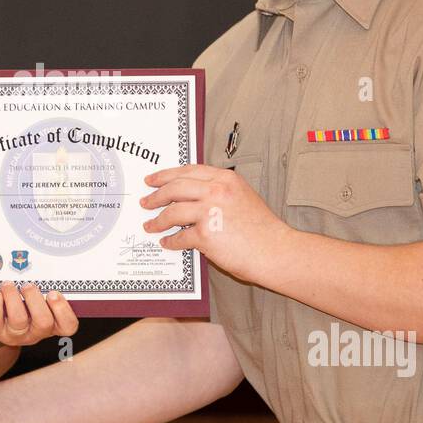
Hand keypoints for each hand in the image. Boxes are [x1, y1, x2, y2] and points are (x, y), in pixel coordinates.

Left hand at [0, 281, 77, 347]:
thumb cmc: (20, 303)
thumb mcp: (35, 298)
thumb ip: (43, 287)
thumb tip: (44, 263)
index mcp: (51, 323)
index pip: (68, 326)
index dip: (63, 310)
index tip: (54, 293)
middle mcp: (35, 332)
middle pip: (43, 323)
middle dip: (35, 300)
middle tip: (28, 285)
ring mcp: (14, 334)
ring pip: (18, 320)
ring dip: (13, 297)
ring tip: (8, 284)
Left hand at [140, 164, 287, 283]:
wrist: (276, 251)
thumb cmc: (263, 229)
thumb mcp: (242, 196)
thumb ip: (219, 191)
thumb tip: (192, 195)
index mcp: (225, 179)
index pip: (188, 171)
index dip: (166, 175)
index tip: (153, 179)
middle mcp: (216, 191)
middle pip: (175, 188)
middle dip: (156, 195)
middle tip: (146, 201)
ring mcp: (209, 212)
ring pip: (172, 212)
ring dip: (158, 221)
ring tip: (151, 226)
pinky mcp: (205, 235)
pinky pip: (180, 238)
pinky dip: (171, 242)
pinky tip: (168, 243)